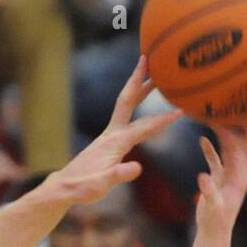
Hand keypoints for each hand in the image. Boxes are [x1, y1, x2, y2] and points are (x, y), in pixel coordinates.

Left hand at [37, 57, 182, 206]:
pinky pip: (127, 115)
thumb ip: (119, 175)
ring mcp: (109, 135)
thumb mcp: (101, 186)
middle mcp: (112, 133)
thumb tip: (137, 168)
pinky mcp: (108, 140)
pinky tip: (143, 105)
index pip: (144, 127)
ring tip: (155, 74)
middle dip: (140, 79)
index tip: (182, 111)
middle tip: (151, 58)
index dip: (163, 120)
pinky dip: (136, 104)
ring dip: (140, 88)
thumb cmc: (83, 188)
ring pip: (127, 105)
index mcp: (115, 142)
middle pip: (128, 100)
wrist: (64, 188)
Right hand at [194, 124, 246, 239]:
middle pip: (244, 146)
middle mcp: (238, 175)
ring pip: (230, 151)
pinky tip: (203, 139)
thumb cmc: (214, 222)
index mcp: (239, 179)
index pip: (237, 151)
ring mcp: (229, 177)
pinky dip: (211, 149)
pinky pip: (217, 160)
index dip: (230, 135)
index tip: (220, 120)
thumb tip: (202, 176)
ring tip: (219, 119)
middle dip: (243, 129)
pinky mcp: (219, 181)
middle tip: (241, 110)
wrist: (214, 233)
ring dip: (226, 136)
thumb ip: (208, 192)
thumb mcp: (211, 208)